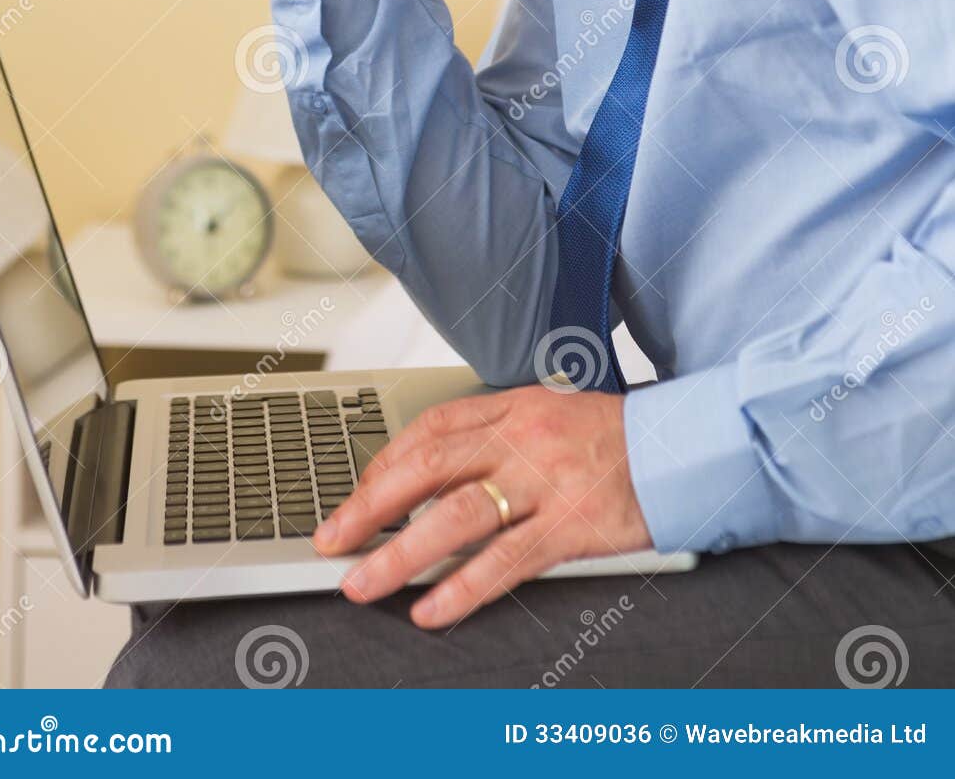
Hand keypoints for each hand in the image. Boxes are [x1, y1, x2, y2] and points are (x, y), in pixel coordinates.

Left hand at [313, 385, 650, 627]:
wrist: (683, 448)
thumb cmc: (615, 437)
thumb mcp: (551, 414)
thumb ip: (498, 435)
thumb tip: (437, 472)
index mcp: (512, 406)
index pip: (430, 429)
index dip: (383, 464)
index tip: (352, 496)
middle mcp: (521, 438)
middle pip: (427, 469)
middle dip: (369, 507)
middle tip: (332, 539)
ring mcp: (543, 482)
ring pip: (455, 518)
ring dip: (400, 554)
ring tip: (364, 584)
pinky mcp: (570, 526)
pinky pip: (504, 562)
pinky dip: (461, 588)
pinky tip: (431, 609)